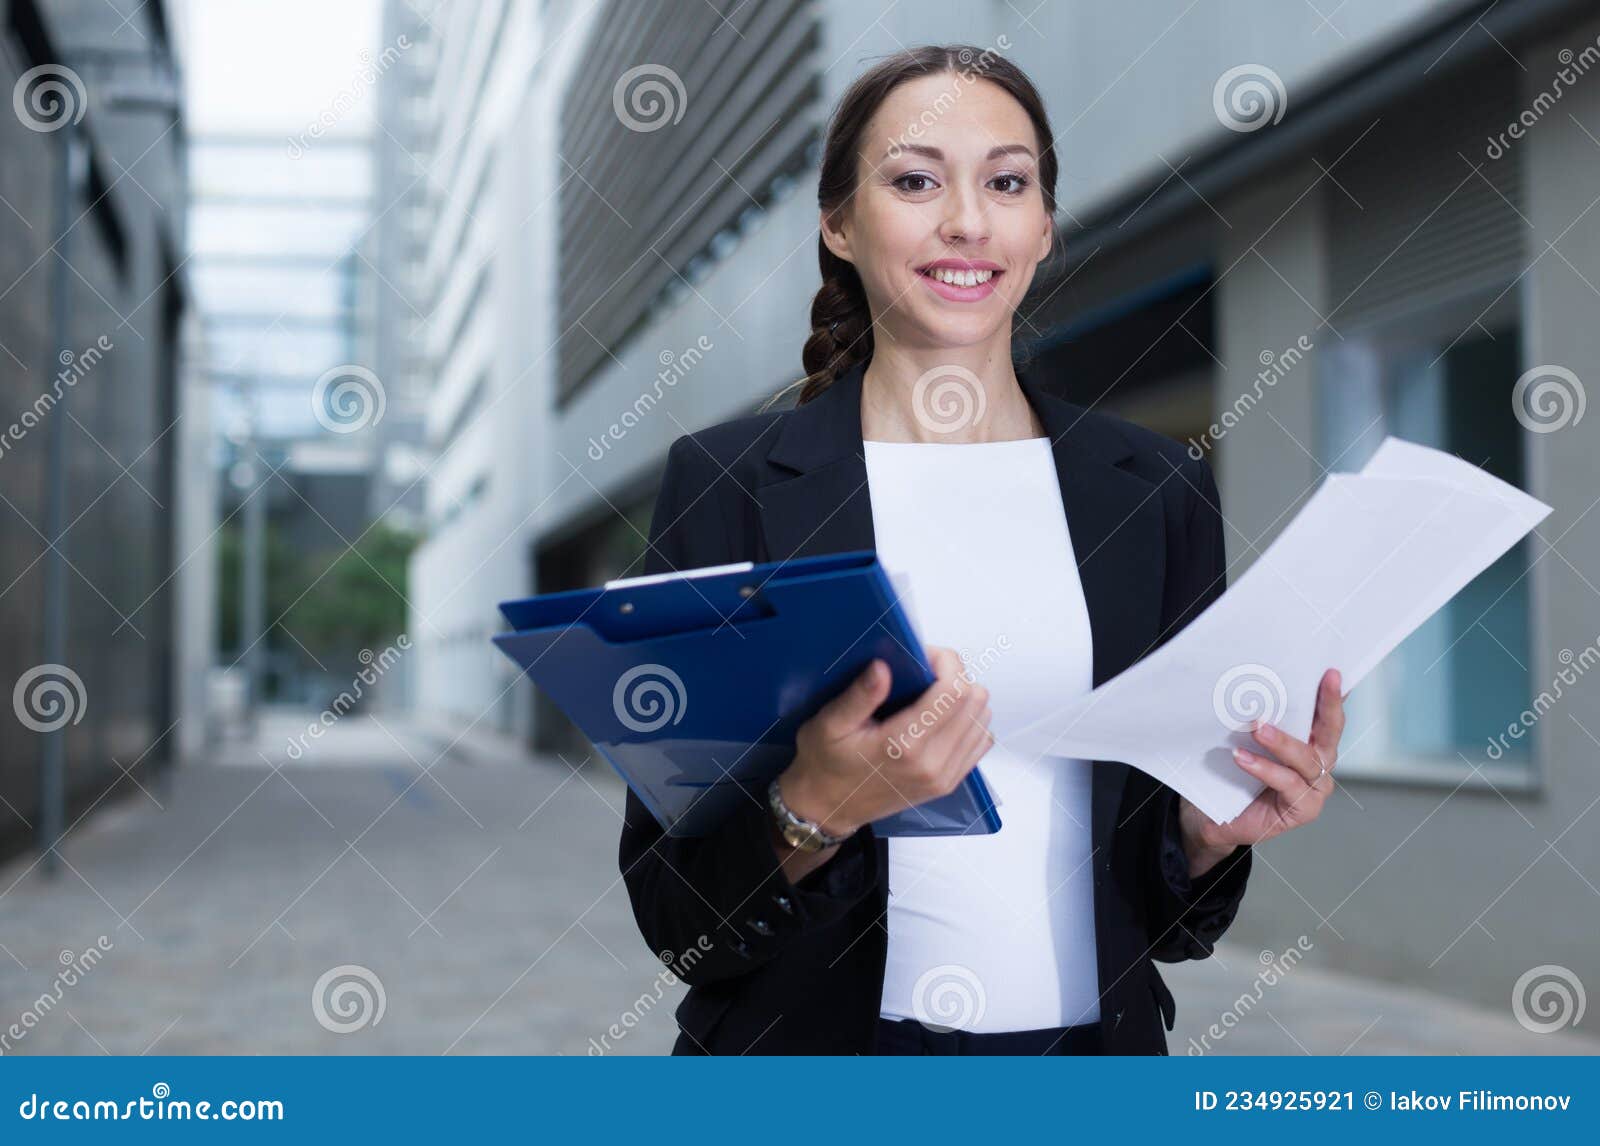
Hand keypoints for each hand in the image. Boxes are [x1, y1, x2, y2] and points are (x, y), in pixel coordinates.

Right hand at [778, 646, 994, 838]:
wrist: (828, 807)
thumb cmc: (825, 764)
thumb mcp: (829, 724)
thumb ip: (859, 695)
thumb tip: (883, 667)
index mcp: (903, 745)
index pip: (953, 691)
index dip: (947, 663)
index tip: (925, 657)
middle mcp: (931, 763)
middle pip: (975, 700)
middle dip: (955, 676)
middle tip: (925, 673)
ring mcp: (944, 776)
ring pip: (983, 718)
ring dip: (963, 699)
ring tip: (931, 696)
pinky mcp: (948, 783)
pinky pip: (980, 741)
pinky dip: (968, 721)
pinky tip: (941, 718)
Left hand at [1178, 667, 1344, 872]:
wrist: (1214, 817)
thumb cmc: (1232, 773)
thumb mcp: (1243, 739)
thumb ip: (1256, 717)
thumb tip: (1244, 680)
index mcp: (1311, 741)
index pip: (1325, 713)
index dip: (1332, 693)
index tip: (1332, 670)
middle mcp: (1320, 762)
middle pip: (1331, 731)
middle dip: (1329, 704)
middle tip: (1324, 681)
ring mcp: (1314, 787)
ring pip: (1307, 759)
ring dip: (1282, 741)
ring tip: (1257, 728)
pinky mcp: (1303, 808)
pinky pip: (1288, 784)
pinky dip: (1264, 768)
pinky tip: (1241, 757)